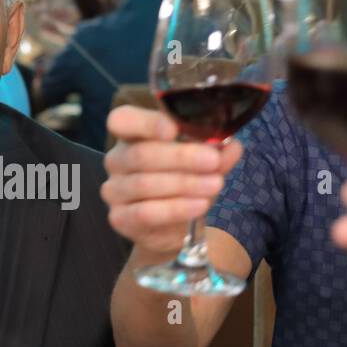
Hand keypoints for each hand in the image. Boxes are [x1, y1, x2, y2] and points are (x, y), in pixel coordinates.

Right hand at [102, 105, 240, 254]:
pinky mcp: (119, 218)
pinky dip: (176, 208)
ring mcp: (115, 190)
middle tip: (212, 160)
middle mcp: (117, 160)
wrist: (172, 228)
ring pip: (145, 184)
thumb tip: (232, 146)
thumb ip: (216, 153)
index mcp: (132, 135)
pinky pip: (146, 212)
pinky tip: (200, 205)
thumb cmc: (183, 184)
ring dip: (185, 184)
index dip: (146, 123)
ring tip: (215, 185)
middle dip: (181, 157)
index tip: (174, 130)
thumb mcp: (203, 164)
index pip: (123, 119)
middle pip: (141, 154)